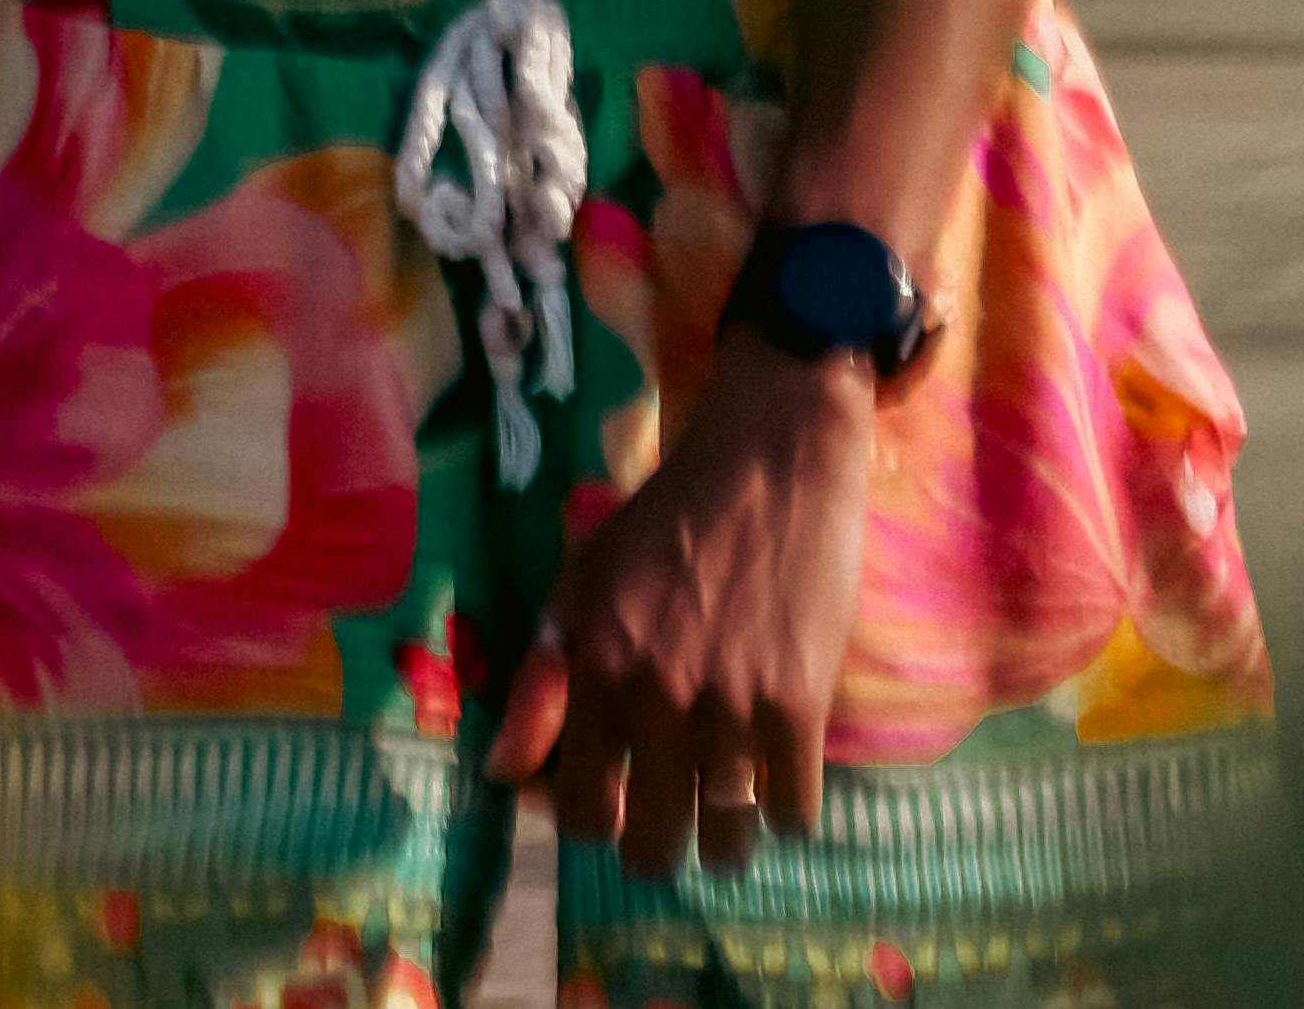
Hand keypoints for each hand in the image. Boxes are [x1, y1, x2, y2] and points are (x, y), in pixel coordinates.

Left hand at [487, 331, 873, 873]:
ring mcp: (732, 704)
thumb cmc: (670, 514)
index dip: (596, 822)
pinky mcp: (800, 702)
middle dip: (660, 845)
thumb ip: (542, 676)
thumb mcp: (585, 576)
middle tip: (675, 815)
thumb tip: (503, 771)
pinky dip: (786, 807)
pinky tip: (778, 770)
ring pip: (726, 844)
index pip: (581, 813)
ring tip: (731, 807)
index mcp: (598, 667)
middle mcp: (659, 696)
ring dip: (726, 840)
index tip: (617, 804)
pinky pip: (792, 814)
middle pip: (653, 848)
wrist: (771, 455)